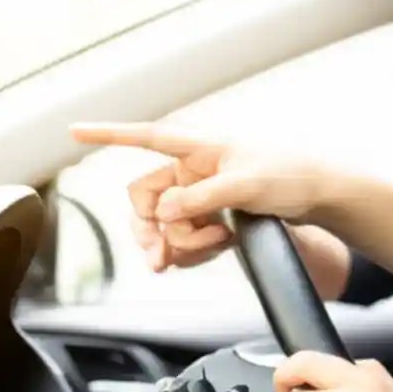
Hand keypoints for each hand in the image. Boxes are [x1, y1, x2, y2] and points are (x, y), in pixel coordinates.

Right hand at [70, 122, 347, 271]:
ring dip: (181, 242)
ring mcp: (200, 195)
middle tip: (158, 259)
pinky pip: (185, 237)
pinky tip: (223, 242)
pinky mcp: (210, 217)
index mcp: (198, 148)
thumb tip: (163, 213)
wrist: (318, 198)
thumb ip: (201, 198)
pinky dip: (197, 247)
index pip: (145, 137)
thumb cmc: (288, 176)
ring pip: (164, 225)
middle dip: (149, 230)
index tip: (73, 132)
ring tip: (217, 241)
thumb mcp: (246, 186)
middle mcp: (192, 169)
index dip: (108, 134)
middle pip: (145, 199)